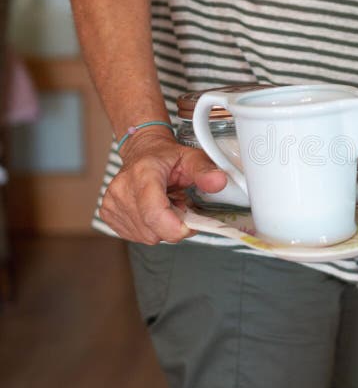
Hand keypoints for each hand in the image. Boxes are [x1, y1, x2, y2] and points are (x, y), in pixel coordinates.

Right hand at [99, 127, 227, 244]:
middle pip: (153, 230)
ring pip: (146, 236)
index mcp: (143, 174)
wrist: (143, 151)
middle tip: (179, 205)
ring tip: (165, 204)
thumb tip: (218, 181)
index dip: (176, 228)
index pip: (155, 214)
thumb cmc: (165, 156)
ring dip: (161, 226)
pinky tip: (152, 209)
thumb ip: (205, 171)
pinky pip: (136, 235)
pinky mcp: (107, 213)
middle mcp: (122, 189)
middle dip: (173, 225)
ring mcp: (112, 202)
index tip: (190, 225)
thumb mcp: (191, 157)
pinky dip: (149, 227)